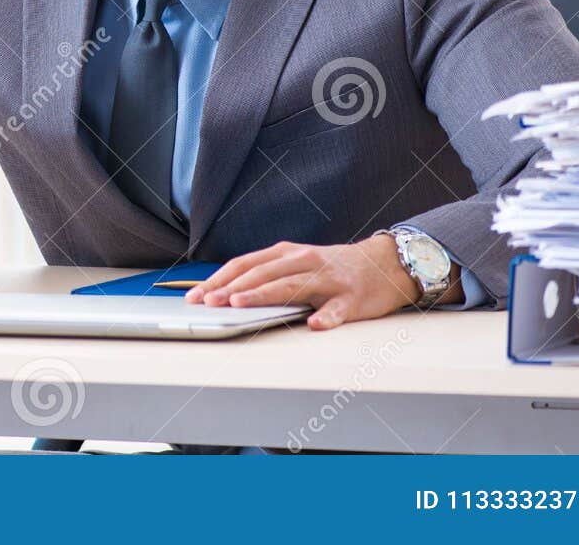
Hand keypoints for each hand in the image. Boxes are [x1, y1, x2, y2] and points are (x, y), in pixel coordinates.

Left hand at [183, 235, 422, 329]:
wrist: (383, 263)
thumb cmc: (331, 269)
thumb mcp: (296, 264)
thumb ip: (267, 275)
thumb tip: (226, 293)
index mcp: (285, 254)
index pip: (244, 265)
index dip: (218, 279)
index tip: (195, 295)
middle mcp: (303, 261)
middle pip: (262, 273)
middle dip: (232, 287)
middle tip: (209, 302)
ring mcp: (327, 278)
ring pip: (292, 286)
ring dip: (263, 295)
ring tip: (240, 304)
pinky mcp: (351, 297)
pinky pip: (337, 308)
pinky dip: (326, 316)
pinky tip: (315, 324)